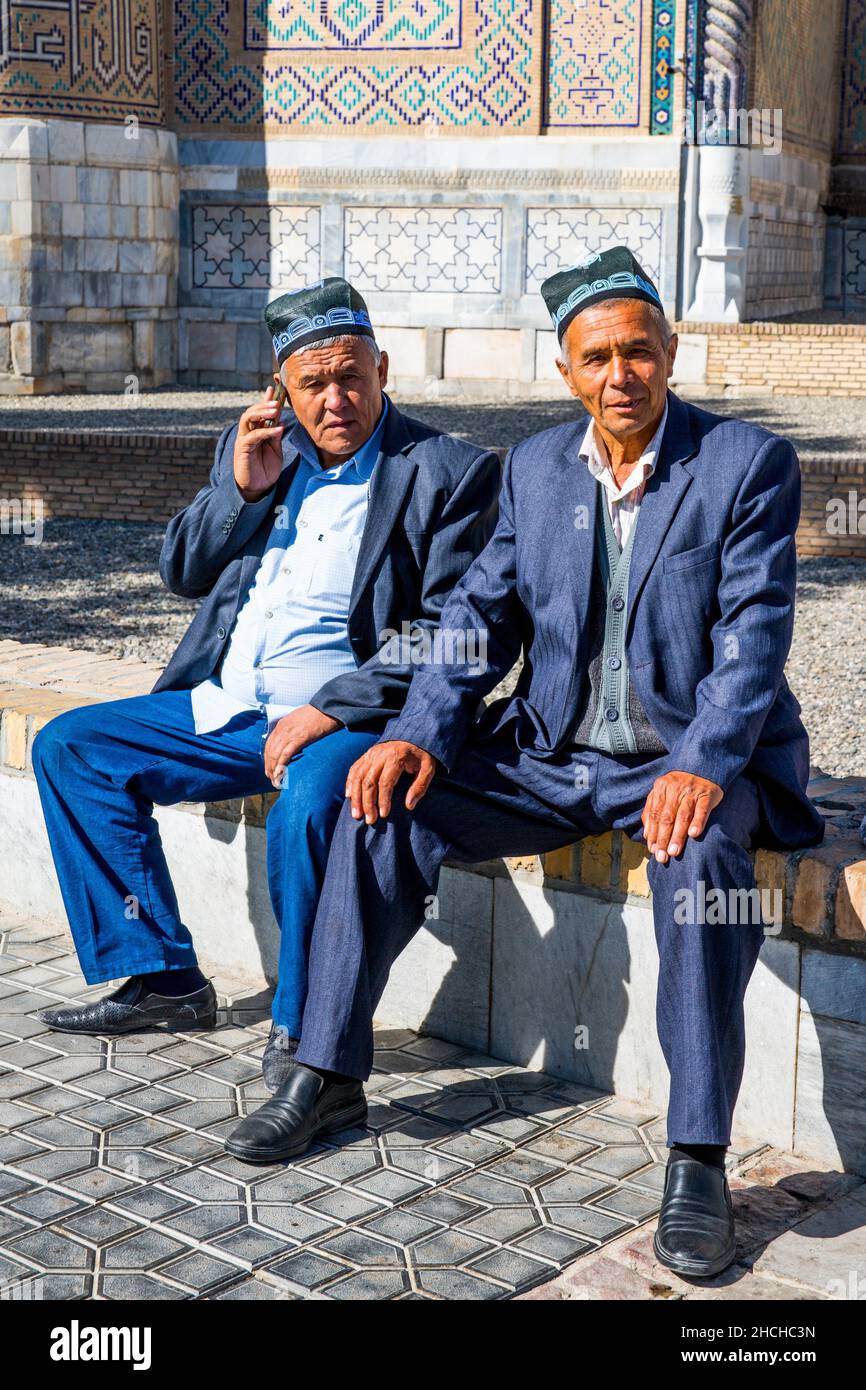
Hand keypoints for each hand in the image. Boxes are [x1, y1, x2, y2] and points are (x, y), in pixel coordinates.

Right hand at [234, 384, 285, 500]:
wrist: (258, 488)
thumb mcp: (275, 451)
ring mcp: (244, 439)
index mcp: (256, 431)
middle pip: (252, 411)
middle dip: (264, 404)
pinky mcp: (243, 449)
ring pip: (248, 418)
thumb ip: (276, 437)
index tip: (274, 389)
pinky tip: (278, 429)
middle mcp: (248, 433)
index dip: (266, 400)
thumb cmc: (266, 469)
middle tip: (277, 402)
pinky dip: (266, 431)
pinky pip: (253, 436)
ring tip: (275, 410)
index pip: (260, 412)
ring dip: (261, 412)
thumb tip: (281, 422)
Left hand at [264, 705, 340, 786]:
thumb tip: (292, 740)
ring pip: (275, 754)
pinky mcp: (301, 737)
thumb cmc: (318, 713)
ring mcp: (291, 733)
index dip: (267, 759)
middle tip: (272, 779)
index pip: (269, 745)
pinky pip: (286, 753)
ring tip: (276, 781)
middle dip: (269, 767)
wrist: (329, 706)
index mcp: (282, 724)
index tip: (270, 770)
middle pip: (270, 751)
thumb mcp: (299, 719)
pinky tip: (280, 774)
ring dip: (274, 770)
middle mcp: (283, 729)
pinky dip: (281, 765)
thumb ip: (293, 728)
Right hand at [345, 740, 436, 824]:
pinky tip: (349, 797)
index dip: (383, 800)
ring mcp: (371, 754)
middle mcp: (380, 754)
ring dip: (356, 797)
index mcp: (396, 757)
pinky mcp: (366, 754)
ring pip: (358, 777)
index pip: (385, 782)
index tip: (383, 815)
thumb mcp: (428, 768)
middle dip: (367, 803)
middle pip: (368, 781)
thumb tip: (409, 806)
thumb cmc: (421, 754)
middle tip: (369, 820)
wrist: (413, 734)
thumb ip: (420, 786)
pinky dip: (350, 783)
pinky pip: (354, 769)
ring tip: (356, 814)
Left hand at [640, 770, 723, 862]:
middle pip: (667, 817)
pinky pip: (702, 809)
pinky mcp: (707, 794)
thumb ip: (653, 809)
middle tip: (661, 857)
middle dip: (663, 839)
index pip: (655, 814)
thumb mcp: (663, 791)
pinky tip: (693, 834)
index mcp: (661, 788)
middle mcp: (675, 789)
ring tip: (674, 852)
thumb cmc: (681, 785)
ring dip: (677, 835)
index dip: (653, 833)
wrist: (703, 765)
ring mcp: (691, 791)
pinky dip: (698, 822)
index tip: (652, 850)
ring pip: (682, 816)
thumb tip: (646, 834)